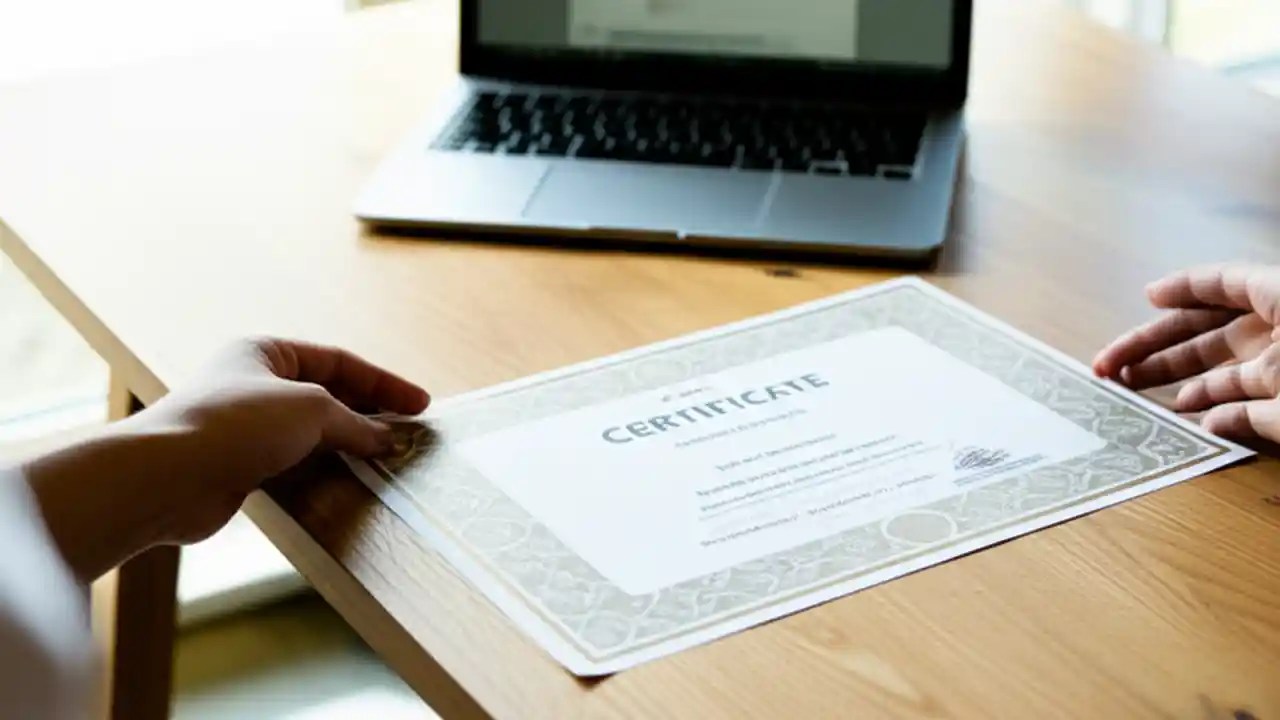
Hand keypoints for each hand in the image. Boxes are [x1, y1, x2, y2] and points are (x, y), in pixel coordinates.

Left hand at [142, 338, 430, 541]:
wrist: (169, 477)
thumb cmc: (236, 424)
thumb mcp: (312, 409)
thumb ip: (356, 423)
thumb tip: (388, 439)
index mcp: (265, 351)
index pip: (338, 361)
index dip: (383, 382)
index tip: (420, 403)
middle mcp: (254, 384)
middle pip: (327, 395)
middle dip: (369, 412)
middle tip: (408, 431)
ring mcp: (246, 426)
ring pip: (311, 432)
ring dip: (347, 444)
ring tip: (386, 457)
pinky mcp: (240, 466)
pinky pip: (294, 463)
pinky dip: (324, 469)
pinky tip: (349, 479)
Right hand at [1093, 263, 1279, 442]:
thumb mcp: (1278, 290)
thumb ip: (1220, 283)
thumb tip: (1151, 293)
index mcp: (1275, 302)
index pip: (1221, 291)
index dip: (1182, 291)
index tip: (1147, 297)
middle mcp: (1274, 340)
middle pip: (1205, 341)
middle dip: (1152, 352)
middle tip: (1106, 367)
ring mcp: (1279, 379)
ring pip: (1219, 381)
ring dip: (1175, 385)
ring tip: (1129, 393)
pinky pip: (1243, 418)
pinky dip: (1216, 420)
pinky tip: (1192, 422)